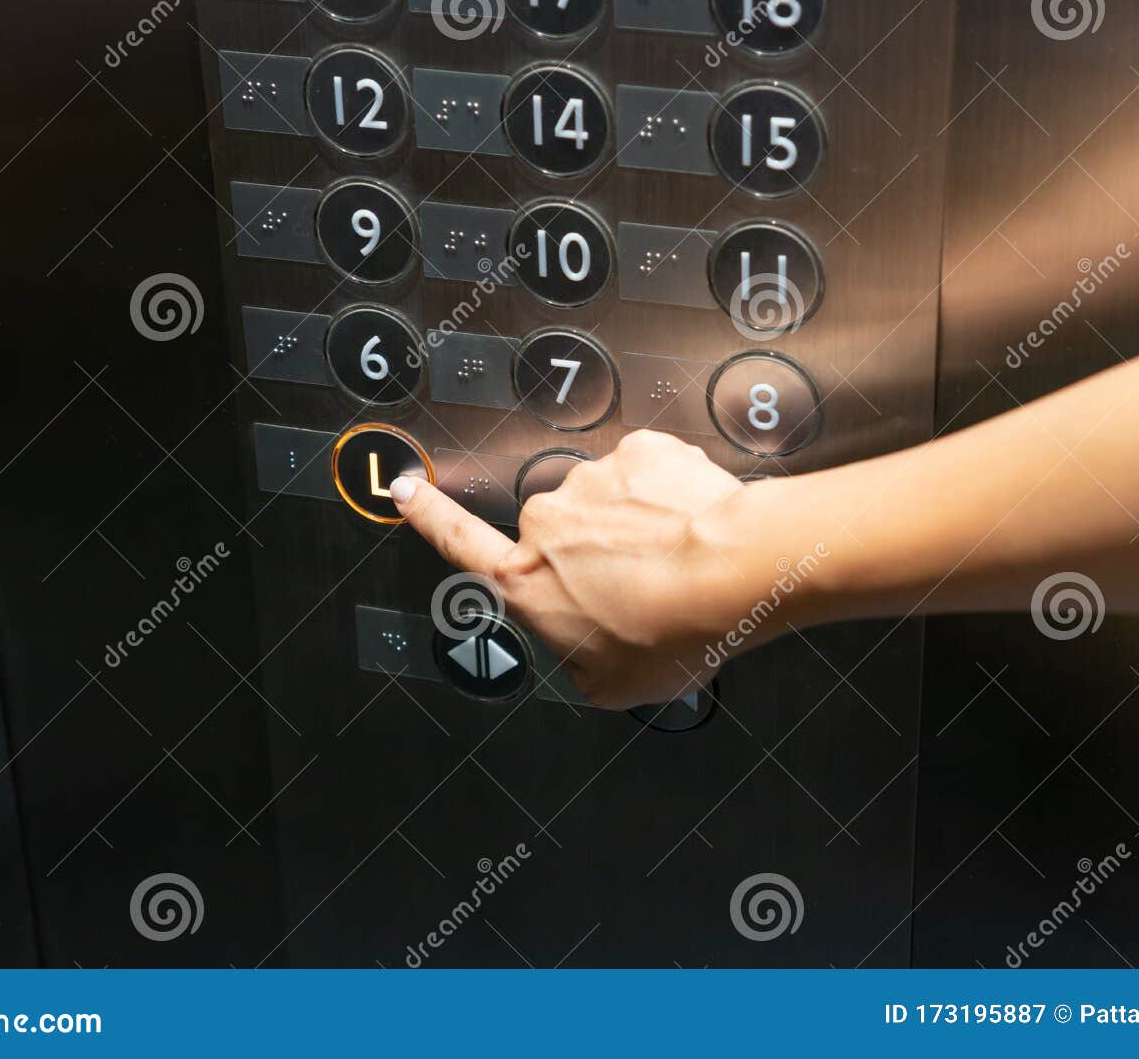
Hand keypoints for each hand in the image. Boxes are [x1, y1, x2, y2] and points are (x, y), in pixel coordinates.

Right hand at [392, 430, 783, 709]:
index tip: (404, 488)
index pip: (460, 543)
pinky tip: (698, 529)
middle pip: (563, 533)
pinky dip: (673, 497)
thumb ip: (578, 660)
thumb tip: (587, 647)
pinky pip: (652, 475)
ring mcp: (596, 480)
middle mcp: (550, 522)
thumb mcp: (610, 686)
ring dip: (640, 526)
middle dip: (598, 554)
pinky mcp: (643, 452)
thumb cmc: (673, 634)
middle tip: (646, 588)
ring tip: (683, 564)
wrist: (734, 574)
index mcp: (528, 581)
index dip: (428, 517)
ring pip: (612, 502)